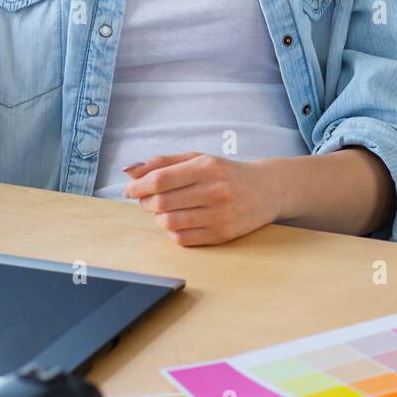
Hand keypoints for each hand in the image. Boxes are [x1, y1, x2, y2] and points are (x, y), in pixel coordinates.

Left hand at [123, 151, 278, 245]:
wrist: (267, 189)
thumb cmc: (226, 172)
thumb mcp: (198, 158)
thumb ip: (163, 162)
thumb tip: (129, 170)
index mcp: (206, 167)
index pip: (160, 179)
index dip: (138, 186)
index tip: (129, 189)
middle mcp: (214, 191)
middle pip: (162, 202)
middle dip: (146, 202)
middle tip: (147, 199)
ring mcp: (219, 215)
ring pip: (169, 222)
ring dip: (157, 217)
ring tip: (163, 210)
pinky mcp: (222, 235)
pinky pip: (183, 238)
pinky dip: (172, 231)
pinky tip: (178, 221)